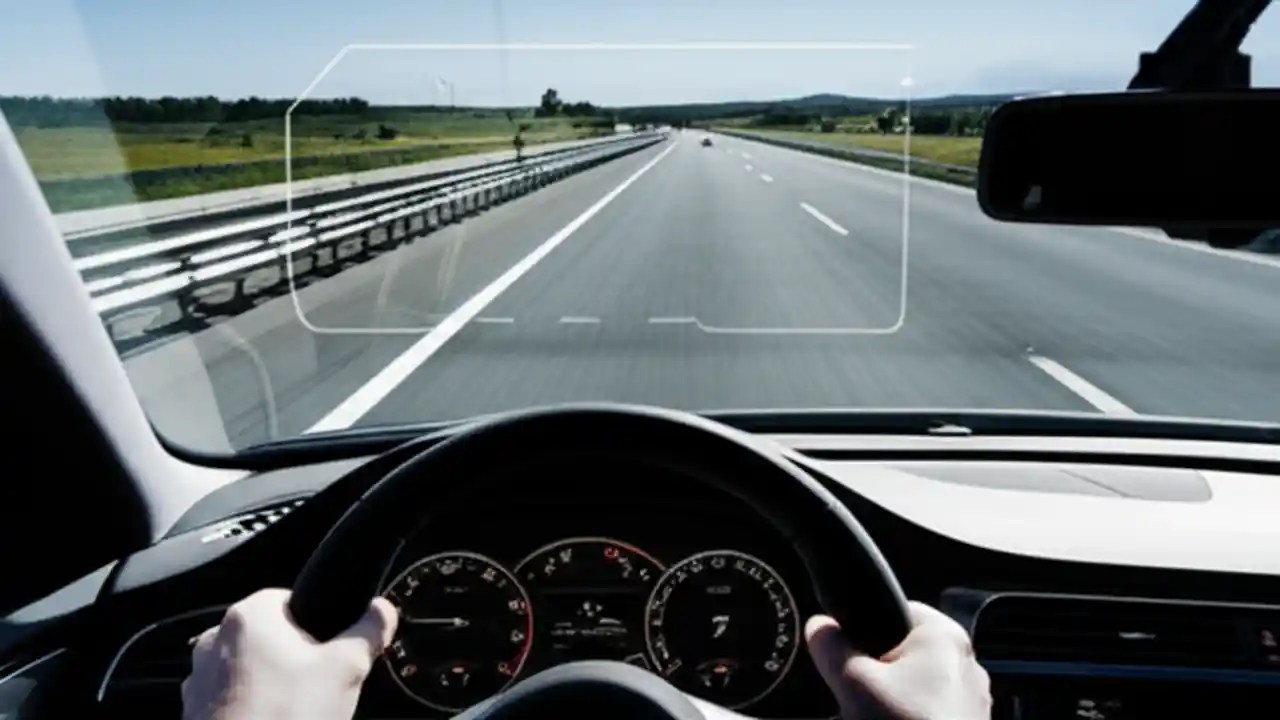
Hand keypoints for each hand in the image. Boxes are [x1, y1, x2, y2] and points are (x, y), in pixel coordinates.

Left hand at [182, 589, 397, 719]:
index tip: (332, 654)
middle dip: (296, 659)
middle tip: (318, 686)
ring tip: (294, 711)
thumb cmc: (288, 714)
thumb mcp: (345, 670)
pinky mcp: (194, 709)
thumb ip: (368, 632)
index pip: (293, 600)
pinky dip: (252, 706)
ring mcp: (198, 677)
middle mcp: (216, 638)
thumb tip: (383, 609)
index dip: (320, 626)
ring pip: (252, 669)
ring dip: (273, 683)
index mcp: (250, 614)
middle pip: (273, 637)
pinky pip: (233, 697)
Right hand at [805, 602, 990, 719]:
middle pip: (901, 654)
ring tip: (874, 717)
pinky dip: (907, 719)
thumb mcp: (852, 683)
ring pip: (914, 688)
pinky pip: (926, 713)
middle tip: (859, 695)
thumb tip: (819, 627)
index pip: (895, 610)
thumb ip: (831, 647)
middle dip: (876, 673)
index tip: (849, 654)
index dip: (864, 631)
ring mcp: (970, 701)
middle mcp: (966, 664)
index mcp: (944, 636)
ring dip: (890, 701)